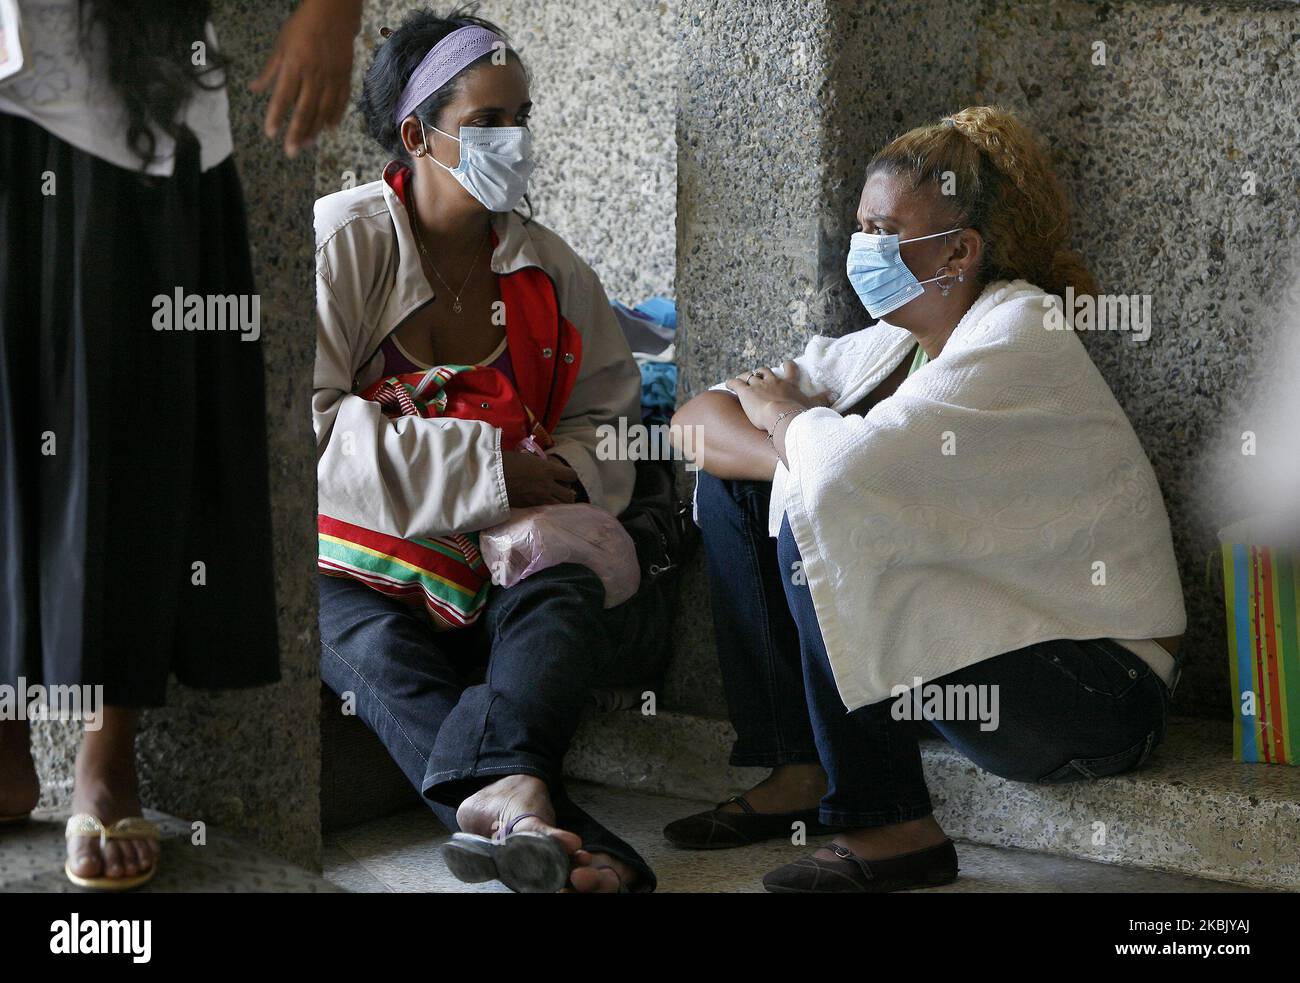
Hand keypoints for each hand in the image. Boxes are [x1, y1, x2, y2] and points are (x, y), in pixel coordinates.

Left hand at [249, 0, 361, 157]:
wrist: (333, 15)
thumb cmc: (302, 28)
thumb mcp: (281, 45)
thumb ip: (270, 71)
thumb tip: (254, 89)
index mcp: (294, 65)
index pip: (283, 96)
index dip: (276, 116)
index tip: (271, 134)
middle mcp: (313, 74)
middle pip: (305, 109)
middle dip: (297, 132)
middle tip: (290, 152)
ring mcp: (332, 77)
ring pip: (323, 110)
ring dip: (314, 129)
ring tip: (306, 145)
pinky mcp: (345, 78)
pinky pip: (341, 102)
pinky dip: (335, 116)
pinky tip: (329, 129)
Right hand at [502, 451, 579, 507]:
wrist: (490, 478)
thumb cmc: (506, 463)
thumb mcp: (528, 458)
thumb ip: (541, 464)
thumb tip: (547, 466)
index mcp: (548, 470)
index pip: (571, 475)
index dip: (569, 476)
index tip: (564, 476)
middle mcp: (548, 486)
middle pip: (570, 495)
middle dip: (568, 493)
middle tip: (562, 490)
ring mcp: (540, 500)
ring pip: (561, 507)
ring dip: (561, 503)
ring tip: (555, 500)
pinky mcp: (531, 509)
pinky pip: (548, 511)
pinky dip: (550, 509)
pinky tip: (545, 506)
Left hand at [725, 361, 814, 430]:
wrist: (783, 416)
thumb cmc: (799, 413)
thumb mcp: (814, 405)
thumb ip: (823, 398)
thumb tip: (835, 393)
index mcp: (789, 384)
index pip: (790, 370)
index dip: (788, 366)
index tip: (787, 364)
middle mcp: (773, 381)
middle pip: (766, 370)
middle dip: (762, 372)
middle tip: (760, 375)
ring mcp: (758, 385)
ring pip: (750, 375)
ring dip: (746, 376)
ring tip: (742, 378)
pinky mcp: (745, 391)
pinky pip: (736, 383)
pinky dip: (731, 382)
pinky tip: (728, 383)